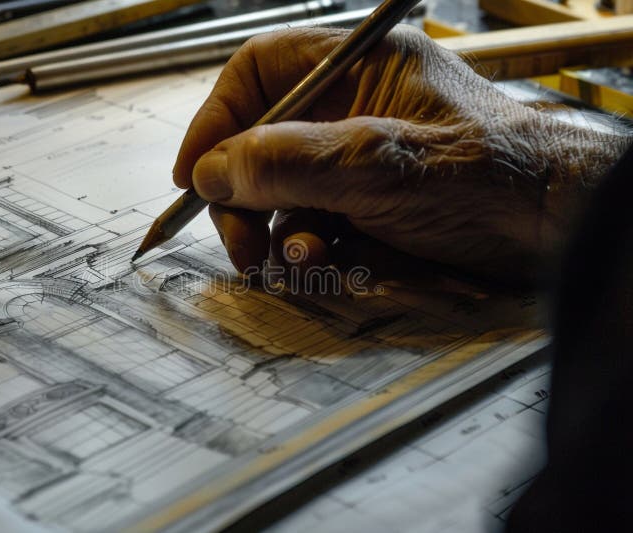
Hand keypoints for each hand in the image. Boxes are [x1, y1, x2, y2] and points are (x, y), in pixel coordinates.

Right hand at [173, 26, 630, 284]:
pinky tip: (324, 265)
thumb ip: (287, 164)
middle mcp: (349, 109)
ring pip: (282, 193)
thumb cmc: (485, 176)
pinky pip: (313, 224)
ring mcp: (357, 160)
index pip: (257, 74)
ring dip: (276, 232)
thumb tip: (210, 171)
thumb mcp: (376, 165)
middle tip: (241, 246)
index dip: (216, 121)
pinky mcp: (367, 205)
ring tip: (292, 263)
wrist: (550, 228)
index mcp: (354, 68)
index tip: (193, 176)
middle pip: (260, 143)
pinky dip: (308, 249)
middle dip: (244, 197)